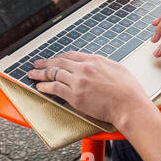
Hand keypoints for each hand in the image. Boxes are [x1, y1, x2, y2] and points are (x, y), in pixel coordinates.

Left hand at [27, 52, 155, 129]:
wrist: (129, 105)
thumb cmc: (128, 89)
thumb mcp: (117, 68)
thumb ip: (103, 65)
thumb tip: (96, 65)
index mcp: (94, 60)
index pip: (71, 55)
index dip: (59, 57)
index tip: (53, 59)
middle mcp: (84, 68)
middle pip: (58, 62)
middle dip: (45, 63)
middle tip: (36, 63)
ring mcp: (78, 82)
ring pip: (53, 74)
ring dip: (40, 73)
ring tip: (32, 74)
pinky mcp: (75, 96)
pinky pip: (55, 88)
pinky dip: (44, 86)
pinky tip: (39, 86)